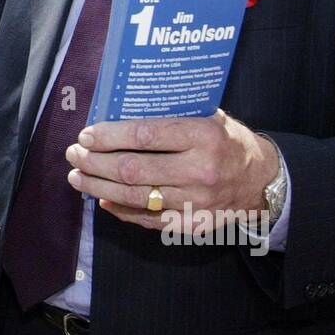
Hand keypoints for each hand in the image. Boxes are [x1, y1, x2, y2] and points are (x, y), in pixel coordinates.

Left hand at [63, 111, 277, 232]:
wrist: (260, 181)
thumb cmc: (226, 141)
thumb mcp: (208, 116)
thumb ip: (170, 114)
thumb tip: (118, 109)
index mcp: (203, 136)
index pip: (145, 136)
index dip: (110, 136)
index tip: (86, 135)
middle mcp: (199, 170)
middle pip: (133, 170)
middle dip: (95, 163)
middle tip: (74, 155)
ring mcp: (196, 202)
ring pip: (135, 197)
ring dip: (99, 188)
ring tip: (77, 177)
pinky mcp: (193, 225)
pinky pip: (149, 220)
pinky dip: (121, 210)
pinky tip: (103, 200)